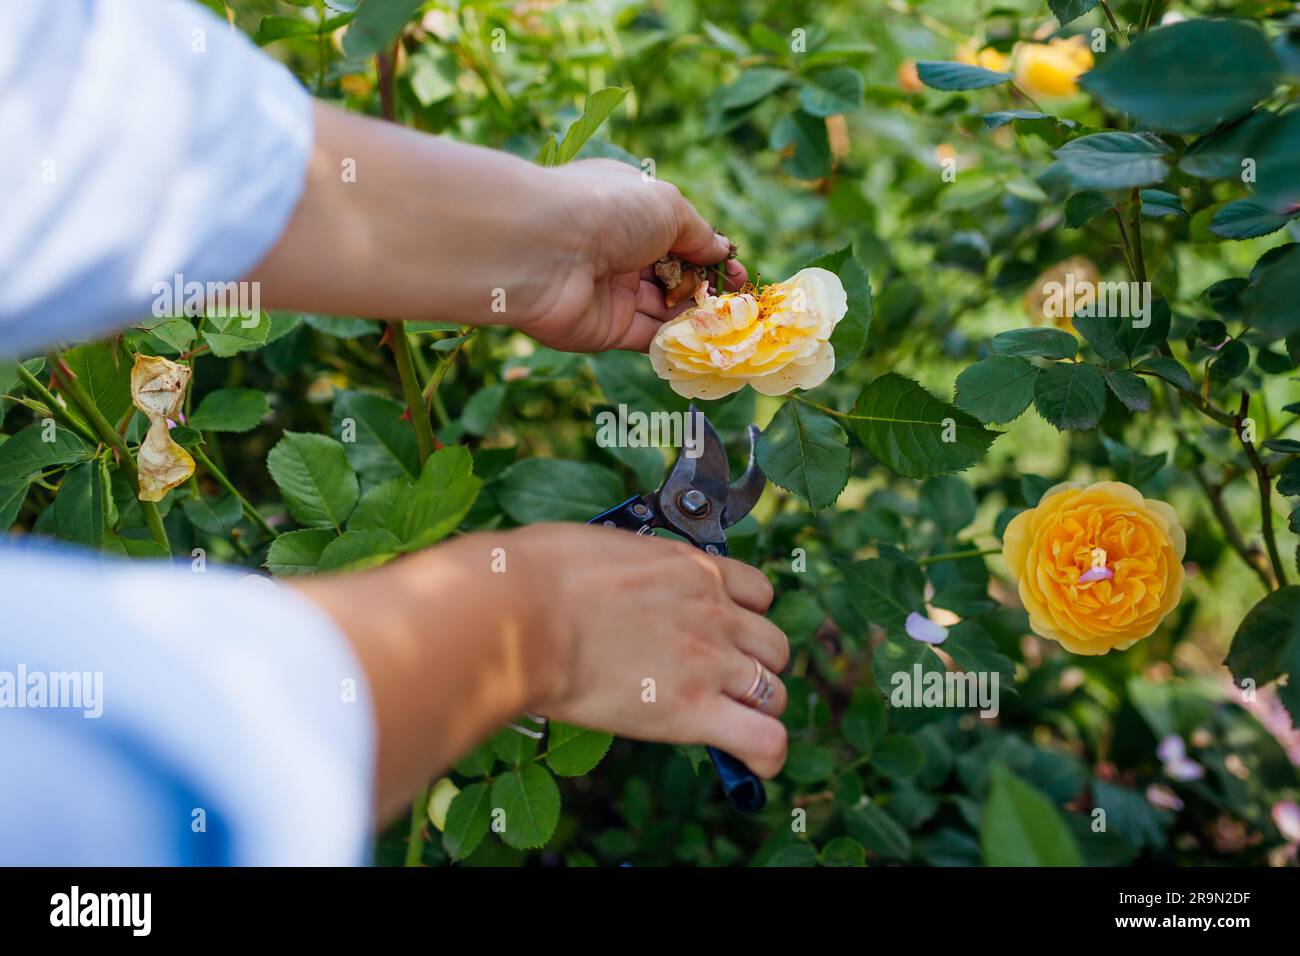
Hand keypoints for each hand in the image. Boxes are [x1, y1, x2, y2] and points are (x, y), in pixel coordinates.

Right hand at [293, 522, 788, 819]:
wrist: (523, 612)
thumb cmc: (536, 577)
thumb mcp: (595, 550)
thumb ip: (620, 570)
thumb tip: (591, 578)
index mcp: (692, 568)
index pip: (757, 592)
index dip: (745, 616)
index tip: (724, 633)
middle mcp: (714, 612)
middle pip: (773, 646)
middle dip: (754, 666)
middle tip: (721, 684)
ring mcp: (710, 661)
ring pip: (773, 693)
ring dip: (757, 709)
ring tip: (730, 724)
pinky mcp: (694, 710)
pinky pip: (763, 739)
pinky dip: (766, 755)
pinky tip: (753, 764)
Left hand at [516, 159, 748, 352]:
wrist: (546, 251)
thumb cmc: (607, 211)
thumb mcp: (667, 207)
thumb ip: (699, 234)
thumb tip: (721, 250)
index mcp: (628, 207)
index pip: (676, 233)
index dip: (708, 252)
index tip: (736, 270)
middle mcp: (617, 248)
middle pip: (671, 273)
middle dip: (706, 286)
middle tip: (739, 301)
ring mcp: (611, 290)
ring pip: (663, 307)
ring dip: (696, 315)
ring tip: (730, 322)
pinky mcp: (605, 328)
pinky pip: (649, 337)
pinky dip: (677, 340)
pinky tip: (705, 341)